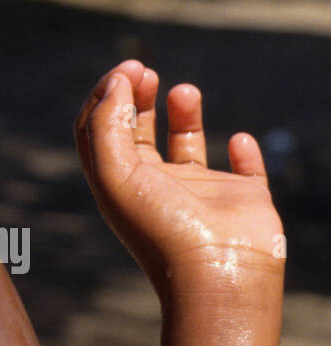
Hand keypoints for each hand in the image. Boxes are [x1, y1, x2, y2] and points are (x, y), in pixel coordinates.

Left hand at [74, 60, 283, 298]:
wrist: (217, 275)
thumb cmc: (160, 226)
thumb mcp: (115, 173)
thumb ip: (106, 124)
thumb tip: (116, 81)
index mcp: (119, 183)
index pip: (100, 131)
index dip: (106, 96)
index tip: (125, 70)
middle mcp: (155, 186)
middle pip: (137, 132)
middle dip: (137, 96)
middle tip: (145, 69)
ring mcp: (200, 193)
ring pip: (187, 143)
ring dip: (183, 112)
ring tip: (184, 90)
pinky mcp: (242, 199)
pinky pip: (245, 168)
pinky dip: (243, 149)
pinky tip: (237, 140)